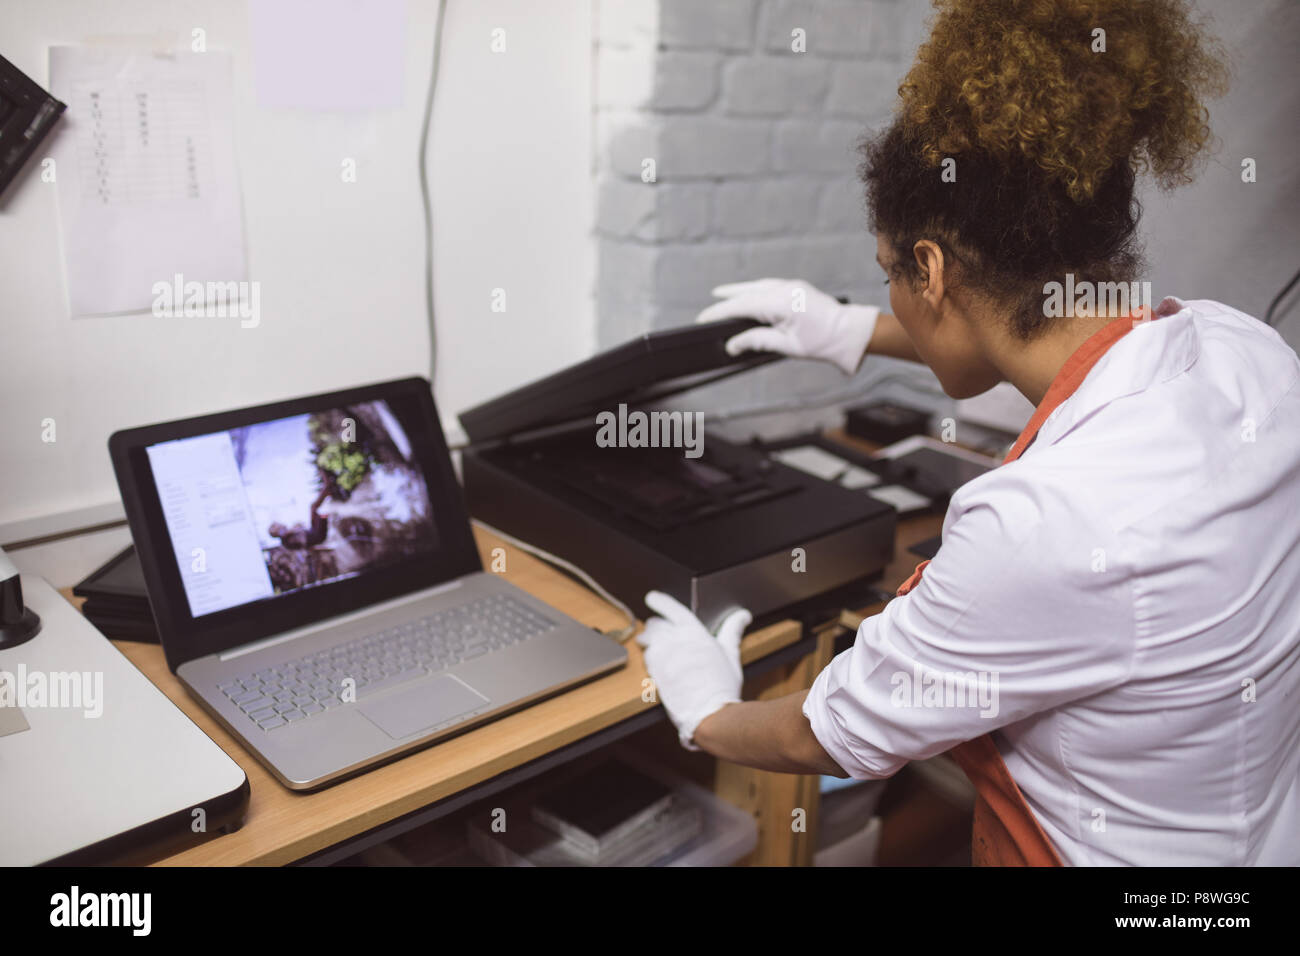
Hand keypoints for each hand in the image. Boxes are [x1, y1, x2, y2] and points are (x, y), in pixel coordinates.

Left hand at [637, 591, 751, 750]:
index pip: (672, 609)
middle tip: (659, 631)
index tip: (652, 597)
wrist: (709, 712)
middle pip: (656, 624)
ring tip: (654, 645)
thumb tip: (743, 615)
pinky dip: (650, 657)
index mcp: (694, 632)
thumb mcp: (730, 654)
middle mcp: (674, 640)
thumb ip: (732, 631)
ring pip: (648, 639)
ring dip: (650, 640)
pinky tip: (657, 662)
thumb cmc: (722, 685)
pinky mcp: (654, 672)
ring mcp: (662, 656)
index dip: (660, 601)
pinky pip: (646, 657)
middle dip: (657, 626)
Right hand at [696, 278, 880, 374]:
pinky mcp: (797, 287)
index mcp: (781, 303)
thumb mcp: (786, 346)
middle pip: (746, 293)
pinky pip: (769, 286)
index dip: (720, 312)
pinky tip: (748, 294)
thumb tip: (733, 345)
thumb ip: (757, 341)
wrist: (849, 332)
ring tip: (721, 295)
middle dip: (725, 301)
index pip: (742, 306)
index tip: (704, 319)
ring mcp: (792, 286)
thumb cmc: (822, 342)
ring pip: (757, 286)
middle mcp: (785, 289)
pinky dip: (754, 290)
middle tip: (707, 310)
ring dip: (739, 291)